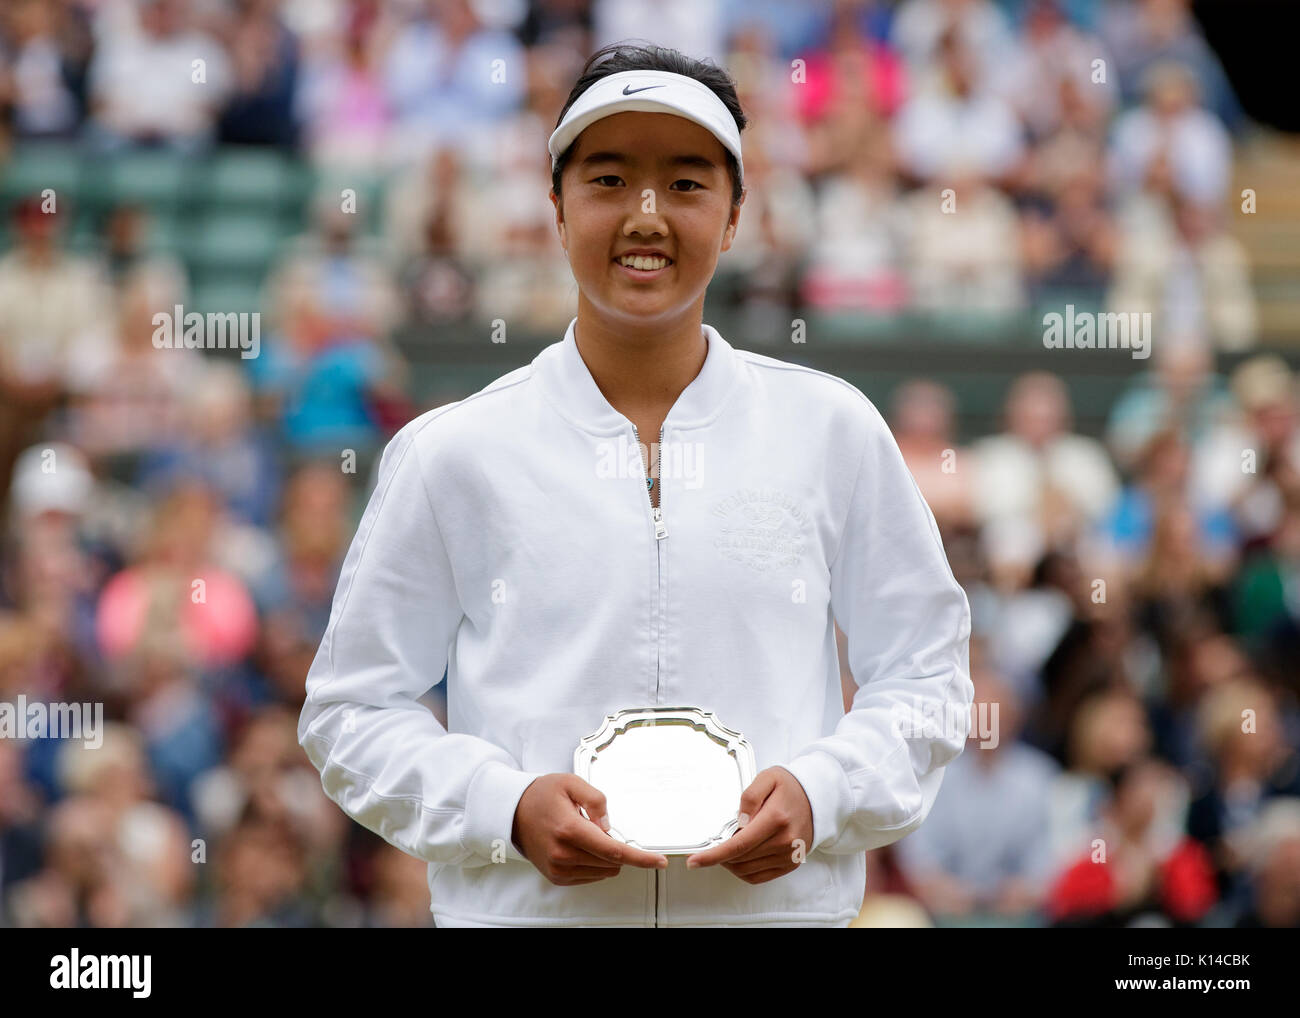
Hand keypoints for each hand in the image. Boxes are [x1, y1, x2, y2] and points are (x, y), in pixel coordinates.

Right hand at [511, 774, 667, 885]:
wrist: (512, 812)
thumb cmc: (541, 794)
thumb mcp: (571, 783)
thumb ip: (595, 800)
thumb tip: (609, 825)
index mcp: (570, 830)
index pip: (614, 851)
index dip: (641, 857)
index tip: (659, 861)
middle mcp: (563, 854)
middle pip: (612, 862)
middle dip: (616, 846)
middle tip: (598, 826)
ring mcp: (559, 869)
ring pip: (604, 871)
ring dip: (605, 856)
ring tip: (583, 833)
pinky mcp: (557, 877)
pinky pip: (591, 876)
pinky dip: (594, 863)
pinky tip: (580, 846)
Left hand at [684, 767, 814, 883]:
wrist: (818, 798)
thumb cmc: (789, 786)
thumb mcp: (767, 778)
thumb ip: (750, 797)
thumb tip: (740, 821)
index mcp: (776, 819)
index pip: (739, 844)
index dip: (713, 855)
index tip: (694, 861)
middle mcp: (784, 841)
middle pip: (740, 859)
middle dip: (719, 855)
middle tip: (712, 843)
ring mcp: (788, 856)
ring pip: (746, 870)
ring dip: (729, 863)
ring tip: (726, 847)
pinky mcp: (789, 864)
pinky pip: (758, 877)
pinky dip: (742, 871)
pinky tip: (737, 858)